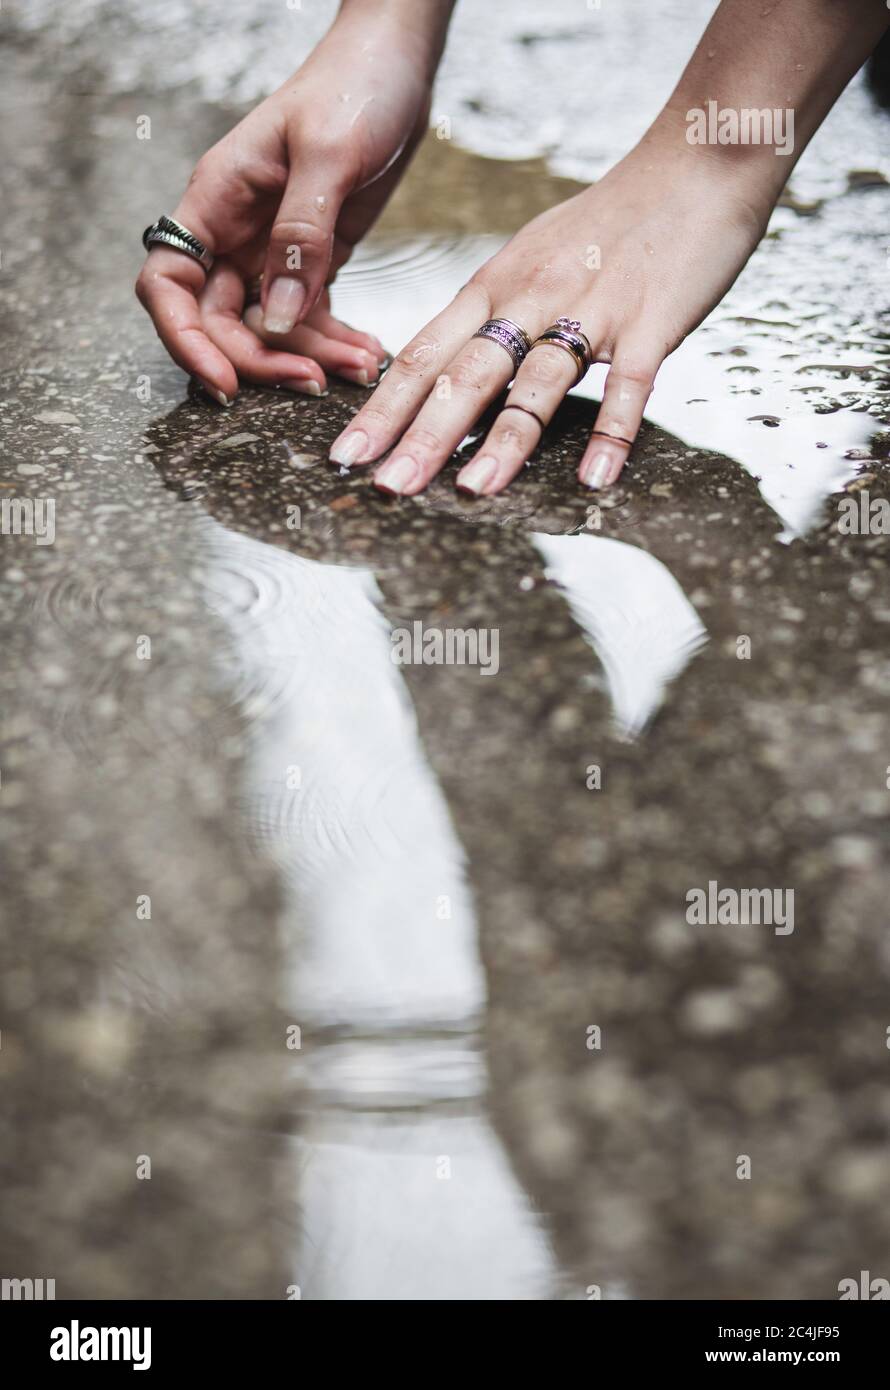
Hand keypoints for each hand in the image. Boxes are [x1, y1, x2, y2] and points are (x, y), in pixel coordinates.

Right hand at [135, 3, 444, 403]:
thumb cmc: (353, 88)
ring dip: (310, 357)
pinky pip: (311, 319)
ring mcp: (272, 252)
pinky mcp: (313, 262)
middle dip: (260, 360)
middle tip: (309, 381)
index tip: (223, 381)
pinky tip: (365, 354)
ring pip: (271, 329)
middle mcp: (235, 233)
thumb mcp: (328, 154)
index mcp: (216, 201)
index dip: (184, 338)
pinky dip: (334, 342)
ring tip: (360, 367)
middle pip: (220, 321)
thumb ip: (301, 236)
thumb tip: (278, 318)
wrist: (395, 67)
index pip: (169, 284)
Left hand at [328, 126, 768, 492]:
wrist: (694, 163)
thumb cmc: (608, 222)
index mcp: (495, 286)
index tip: (347, 455)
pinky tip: (595, 479)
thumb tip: (443, 371)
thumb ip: (490, 316)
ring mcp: (593, 309)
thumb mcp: (528, 259)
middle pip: (467, 373)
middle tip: (387, 487)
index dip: (382, 408)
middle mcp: (532, 297)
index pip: (424, 355)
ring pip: (539, 381)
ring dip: (504, 440)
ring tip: (473, 490)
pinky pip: (629, 384)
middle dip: (422, 435)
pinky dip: (612, 433)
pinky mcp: (653, 320)